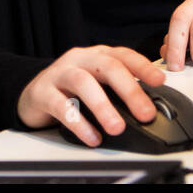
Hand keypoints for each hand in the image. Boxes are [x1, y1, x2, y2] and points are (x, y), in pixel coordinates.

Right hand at [16, 46, 164, 146]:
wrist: (33, 94)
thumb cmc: (71, 89)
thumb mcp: (98, 83)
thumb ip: (119, 90)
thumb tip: (149, 108)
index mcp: (97, 55)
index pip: (123, 55)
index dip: (142, 66)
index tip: (159, 81)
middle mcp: (79, 60)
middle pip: (106, 66)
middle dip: (129, 89)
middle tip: (145, 113)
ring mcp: (59, 73)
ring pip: (82, 82)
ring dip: (102, 106)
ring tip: (117, 127)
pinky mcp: (42, 92)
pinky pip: (60, 105)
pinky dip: (78, 123)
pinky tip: (91, 137)